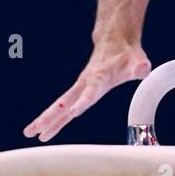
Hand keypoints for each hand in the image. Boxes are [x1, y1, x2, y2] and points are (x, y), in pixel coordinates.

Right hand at [23, 41, 150, 142]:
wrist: (115, 41)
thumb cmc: (128, 54)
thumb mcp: (138, 60)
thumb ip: (140, 66)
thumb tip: (143, 68)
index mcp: (99, 79)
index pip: (89, 94)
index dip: (82, 103)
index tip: (73, 114)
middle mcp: (86, 84)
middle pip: (65, 103)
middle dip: (50, 117)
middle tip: (35, 132)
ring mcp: (81, 87)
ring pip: (61, 106)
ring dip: (46, 120)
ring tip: (30, 134)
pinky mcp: (80, 90)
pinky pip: (65, 106)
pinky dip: (54, 118)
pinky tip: (45, 130)